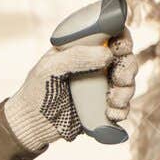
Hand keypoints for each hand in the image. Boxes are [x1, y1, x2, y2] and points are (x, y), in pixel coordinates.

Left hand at [3, 29, 136, 150]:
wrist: (30, 124)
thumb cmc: (35, 90)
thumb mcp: (50, 67)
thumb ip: (76, 56)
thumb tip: (108, 55)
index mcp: (84, 49)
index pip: (112, 36)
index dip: (123, 39)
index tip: (119, 48)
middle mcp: (96, 66)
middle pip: (126, 59)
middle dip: (128, 68)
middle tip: (119, 78)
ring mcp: (101, 87)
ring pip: (127, 83)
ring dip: (126, 91)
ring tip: (113, 101)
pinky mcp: (103, 109)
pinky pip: (122, 107)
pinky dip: (122, 110)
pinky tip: (111, 114)